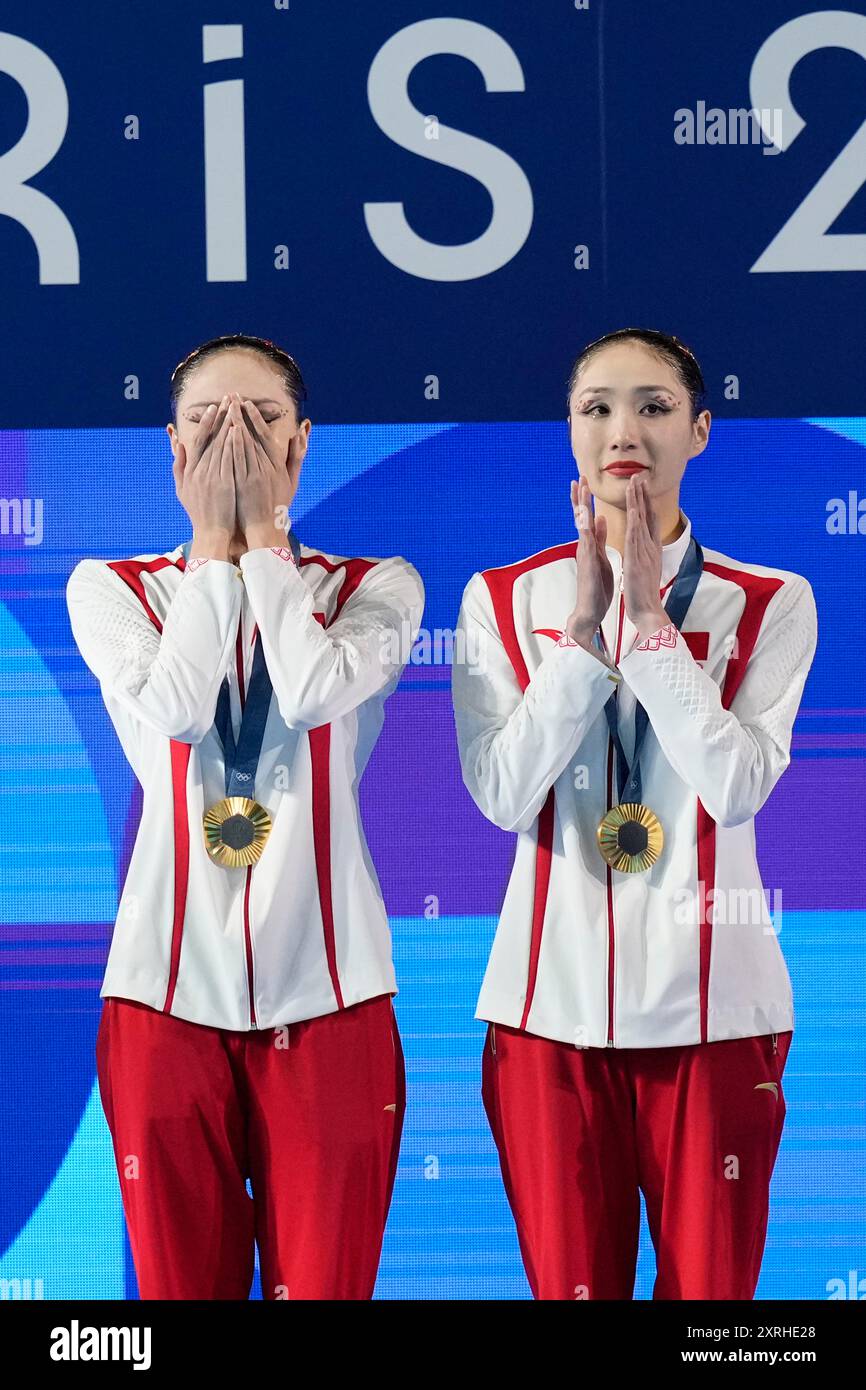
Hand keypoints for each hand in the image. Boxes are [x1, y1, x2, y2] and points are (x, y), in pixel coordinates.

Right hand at [173, 393, 236, 537]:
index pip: (199, 440)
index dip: (206, 422)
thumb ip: (179, 465)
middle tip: (228, 399)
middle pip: (211, 438)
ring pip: (221, 445)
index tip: (213, 407)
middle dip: (220, 417)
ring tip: (236, 408)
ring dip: (229, 424)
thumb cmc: (200, 512)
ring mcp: (212, 477)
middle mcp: (200, 471)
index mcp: (191, 470)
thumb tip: (177, 443)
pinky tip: (239, 430)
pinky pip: (229, 460)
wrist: (211, 533)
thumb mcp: (183, 489)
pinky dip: (233, 444)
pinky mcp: (224, 484)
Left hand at [231, 396, 302, 545]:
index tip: (247, 404)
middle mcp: (267, 466)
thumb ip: (297, 457)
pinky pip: (240, 460)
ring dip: (235, 423)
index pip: (265, 435)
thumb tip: (301, 434)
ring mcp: (257, 474)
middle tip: (232, 396)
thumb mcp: (292, 481)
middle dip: (241, 414)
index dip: (256, 418)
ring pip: (246, 444)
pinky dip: (236, 444)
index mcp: (276, 464)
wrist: (265, 528)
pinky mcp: (246, 483)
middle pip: (253, 434)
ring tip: (226, 406)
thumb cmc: (276, 505)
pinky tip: (229, 430)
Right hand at [564, 475, 613, 642]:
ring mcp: (584, 554)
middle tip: (579, 477)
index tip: (584, 481)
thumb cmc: (597, 586)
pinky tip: (588, 519)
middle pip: (580, 517)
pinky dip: (588, 530)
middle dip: (579, 497)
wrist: (590, 610)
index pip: (586, 517)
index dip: (585, 499)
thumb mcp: (601, 557)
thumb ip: (600, 538)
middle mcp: (584, 546)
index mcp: (590, 544)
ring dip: (581, 507)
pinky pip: (588, 544)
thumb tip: (601, 519)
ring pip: (582, 526)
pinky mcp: (588, 564)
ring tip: (580, 491)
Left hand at [623, 475, 667, 636]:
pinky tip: (634, 507)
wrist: (648, 610)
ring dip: (639, 500)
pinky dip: (636, 520)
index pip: (649, 521)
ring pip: (642, 520)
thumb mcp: (644, 570)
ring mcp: (645, 551)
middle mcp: (650, 547)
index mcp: (650, 550)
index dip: (646, 503)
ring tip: (636, 482)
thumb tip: (644, 550)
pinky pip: (636, 536)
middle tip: (640, 476)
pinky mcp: (637, 559)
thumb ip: (644, 557)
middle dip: (643, 495)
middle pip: (648, 515)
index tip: (643, 488)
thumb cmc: (643, 594)